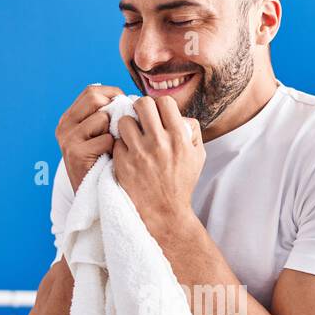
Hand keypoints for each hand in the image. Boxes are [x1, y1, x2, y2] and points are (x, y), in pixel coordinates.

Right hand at [55, 84, 124, 190]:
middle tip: (122, 126)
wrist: (91, 196)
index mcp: (69, 118)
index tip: (126, 106)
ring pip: (101, 118)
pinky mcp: (75, 153)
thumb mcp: (99, 135)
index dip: (112, 95)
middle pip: (94, 98)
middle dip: (113, 110)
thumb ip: (106, 116)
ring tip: (112, 148)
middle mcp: (64, 125)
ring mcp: (68, 139)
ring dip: (113, 132)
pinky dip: (113, 149)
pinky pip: (105, 139)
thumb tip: (130, 97)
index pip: (91, 91)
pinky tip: (110, 159)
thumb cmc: (103, 163)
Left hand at [112, 95, 204, 237]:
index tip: (157, 114)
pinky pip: (116, 142)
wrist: (165, 213)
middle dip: (140, 108)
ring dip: (128, 126)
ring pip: (124, 121)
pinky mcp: (123, 164)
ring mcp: (139, 153)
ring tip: (132, 136)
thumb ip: (192, 131)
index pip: (164, 102)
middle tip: (141, 118)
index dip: (160, 105)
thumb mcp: (198, 156)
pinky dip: (121, 145)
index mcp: (179, 138)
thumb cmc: (181, 183)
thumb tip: (179, 114)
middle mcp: (159, 143)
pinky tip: (127, 153)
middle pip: (142, 104)